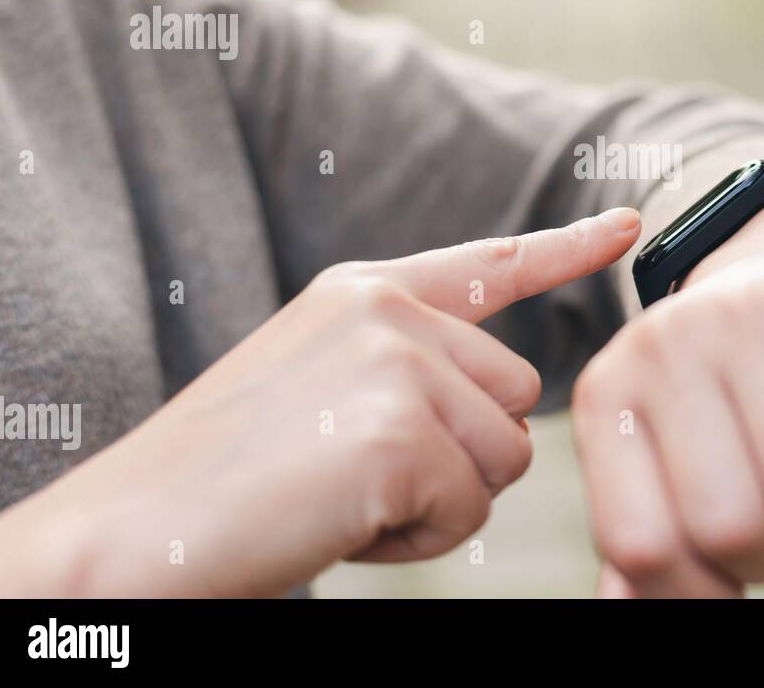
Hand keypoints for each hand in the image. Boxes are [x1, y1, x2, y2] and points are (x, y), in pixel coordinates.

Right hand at [0, 207, 640, 596]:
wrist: (132, 533)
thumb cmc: (229, 476)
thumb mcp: (320, 384)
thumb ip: (407, 367)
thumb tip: (506, 408)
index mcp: (367, 292)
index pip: (492, 264)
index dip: (569, 247)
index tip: (631, 223)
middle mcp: (388, 310)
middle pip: (516, 397)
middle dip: (462, 457)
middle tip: (358, 474)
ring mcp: (394, 363)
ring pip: (504, 458)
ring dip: (439, 502)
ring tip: (344, 497)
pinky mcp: (397, 431)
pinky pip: (470, 509)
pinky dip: (416, 540)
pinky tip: (341, 522)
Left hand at [573, 197, 763, 596]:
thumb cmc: (709, 396)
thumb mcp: (655, 452)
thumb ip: (641, 533)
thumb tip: (625, 607)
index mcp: (606, 396)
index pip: (641, 545)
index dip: (693, 593)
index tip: (721, 579)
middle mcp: (663, 343)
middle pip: (729, 527)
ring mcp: (747, 312)